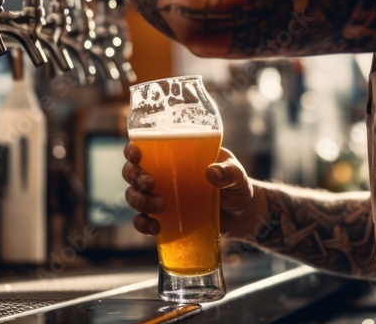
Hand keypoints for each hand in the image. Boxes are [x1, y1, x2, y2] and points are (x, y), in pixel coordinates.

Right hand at [122, 142, 264, 238]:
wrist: (243, 216)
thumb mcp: (237, 174)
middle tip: (151, 183)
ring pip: (134, 195)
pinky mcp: (165, 219)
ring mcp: (162, 197)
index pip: (145, 148)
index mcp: (176, 156)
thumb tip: (212, 172)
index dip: (133, 150)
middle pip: (131, 172)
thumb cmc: (237, 186)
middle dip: (134, 176)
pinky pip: (143, 221)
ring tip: (161, 206)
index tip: (137, 153)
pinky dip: (142, 224)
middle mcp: (163, 175)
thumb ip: (229, 172)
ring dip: (140, 200)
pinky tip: (155, 227)